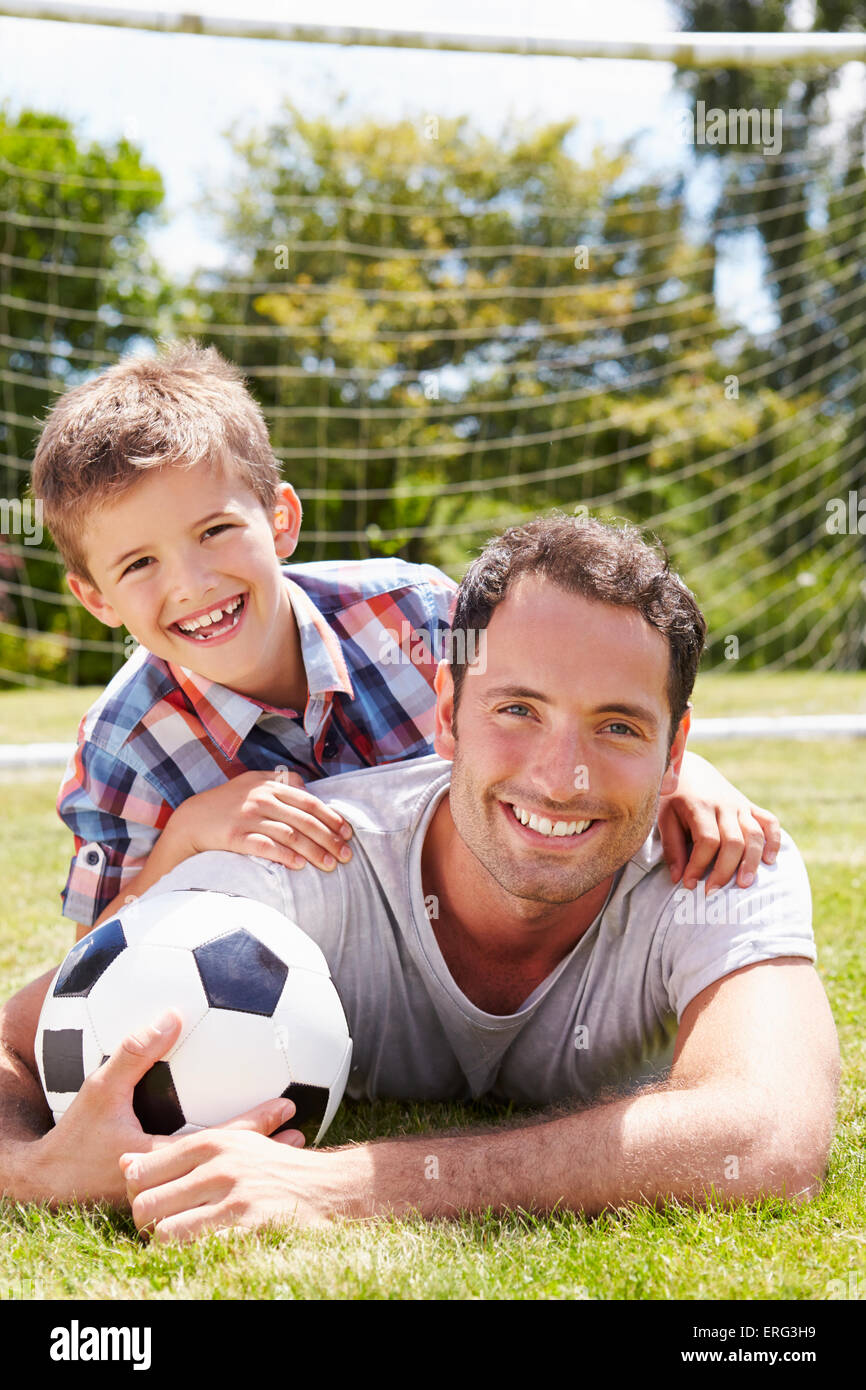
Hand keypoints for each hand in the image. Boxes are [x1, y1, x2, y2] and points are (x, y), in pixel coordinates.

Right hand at [30, 1010, 303, 1208]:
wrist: (47, 1182)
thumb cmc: (74, 1133)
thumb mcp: (100, 1088)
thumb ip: (134, 1053)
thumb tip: (173, 1014)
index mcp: (162, 1156)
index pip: (219, 1140)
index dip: (254, 1123)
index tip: (287, 1106)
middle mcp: (172, 1179)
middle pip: (230, 1165)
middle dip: (266, 1148)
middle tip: (302, 1130)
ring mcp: (170, 1189)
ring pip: (220, 1174)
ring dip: (254, 1158)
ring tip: (290, 1142)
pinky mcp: (165, 1191)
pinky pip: (203, 1174)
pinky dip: (228, 1160)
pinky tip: (247, 1145)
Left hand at [121, 1121, 342, 1242]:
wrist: (327, 1187)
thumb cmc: (272, 1168)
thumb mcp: (230, 1146)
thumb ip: (178, 1153)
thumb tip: (124, 1163)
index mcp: (211, 1143)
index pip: (140, 1172)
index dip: (137, 1193)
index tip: (151, 1200)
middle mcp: (219, 1167)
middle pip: (146, 1205)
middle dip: (147, 1223)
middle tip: (162, 1226)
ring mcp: (234, 1199)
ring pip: (164, 1233)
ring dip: (167, 1243)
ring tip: (181, 1239)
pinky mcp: (248, 1229)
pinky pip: (197, 1251)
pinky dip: (193, 1255)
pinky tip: (205, 1248)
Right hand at [169, 770, 352, 872]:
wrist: (192, 820)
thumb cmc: (228, 803)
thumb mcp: (253, 782)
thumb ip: (280, 781)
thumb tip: (309, 788)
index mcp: (269, 785)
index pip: (309, 801)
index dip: (331, 817)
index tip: (348, 833)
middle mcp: (261, 799)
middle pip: (304, 820)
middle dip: (329, 839)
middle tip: (346, 855)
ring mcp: (248, 817)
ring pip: (290, 834)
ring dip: (314, 851)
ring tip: (330, 865)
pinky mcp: (235, 836)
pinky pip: (265, 846)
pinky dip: (285, 856)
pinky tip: (300, 865)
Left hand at [658, 752, 780, 893]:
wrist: (690, 769)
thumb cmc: (673, 798)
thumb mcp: (664, 817)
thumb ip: (672, 847)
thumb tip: (679, 879)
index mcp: (699, 805)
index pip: (706, 840)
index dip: (698, 865)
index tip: (688, 884)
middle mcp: (724, 805)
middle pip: (733, 841)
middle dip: (724, 870)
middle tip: (712, 892)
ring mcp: (740, 805)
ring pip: (755, 835)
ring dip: (751, 862)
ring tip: (743, 885)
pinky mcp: (750, 807)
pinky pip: (770, 822)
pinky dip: (774, 841)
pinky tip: (770, 862)